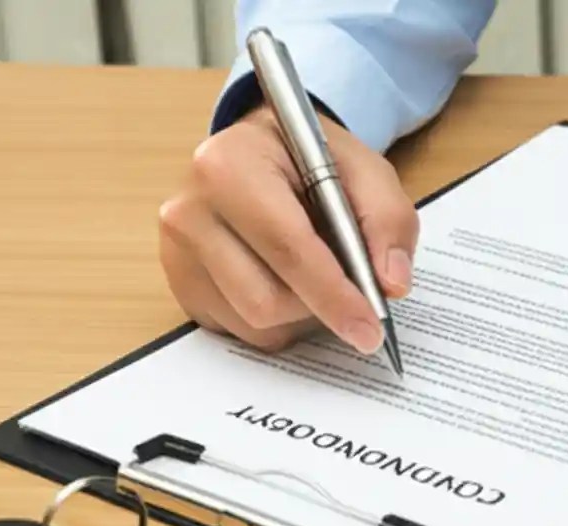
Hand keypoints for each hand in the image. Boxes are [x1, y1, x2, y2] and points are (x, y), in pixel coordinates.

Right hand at [158, 107, 417, 351]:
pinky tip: (285, 281)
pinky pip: (238, 331)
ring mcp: (176, 253)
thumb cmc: (310, 159)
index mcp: (229, 166)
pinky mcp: (180, 286)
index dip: (334, 295)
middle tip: (355, 296)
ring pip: (254, 322)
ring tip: (315, 275)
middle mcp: (189, 211)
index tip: (370, 329)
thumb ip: (387, 220)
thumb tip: (391, 283)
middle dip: (320, 308)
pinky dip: (276, 321)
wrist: (262, 152)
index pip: (287, 247)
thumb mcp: (363, 169)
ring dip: (300, 316)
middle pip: (266, 299)